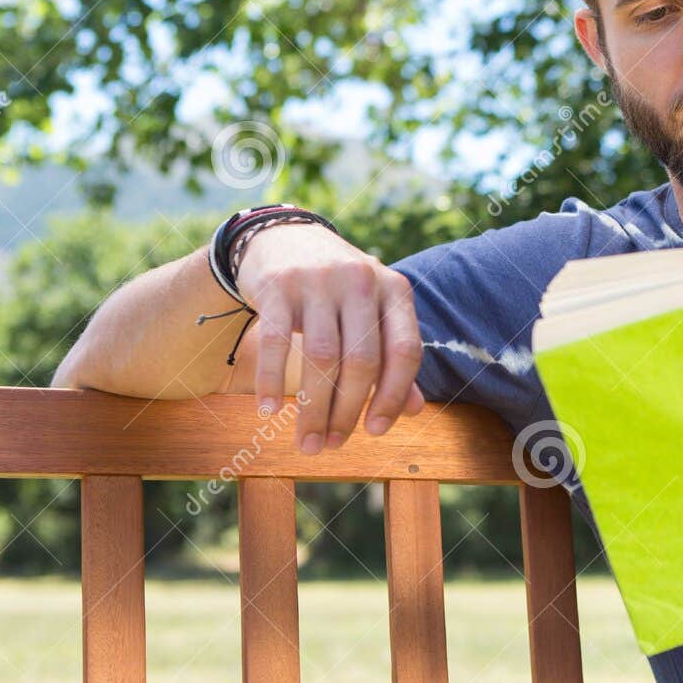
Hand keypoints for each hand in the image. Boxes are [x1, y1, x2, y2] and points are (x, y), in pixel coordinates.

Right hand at [234, 223, 425, 451]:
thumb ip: (393, 357)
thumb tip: (414, 411)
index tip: (375, 431)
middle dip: (348, 411)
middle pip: (362, 361)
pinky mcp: (279, 285)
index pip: (405, 352)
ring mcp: (319, 281)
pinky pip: (277, 342)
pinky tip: (268, 412)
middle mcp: (361, 281)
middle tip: (331, 445)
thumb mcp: (372, 311)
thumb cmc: (338, 289)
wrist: (283, 237)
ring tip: (306, 442)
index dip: (394, 397)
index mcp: (394, 290)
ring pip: (322, 358)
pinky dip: (273, 381)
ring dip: (313, 409)